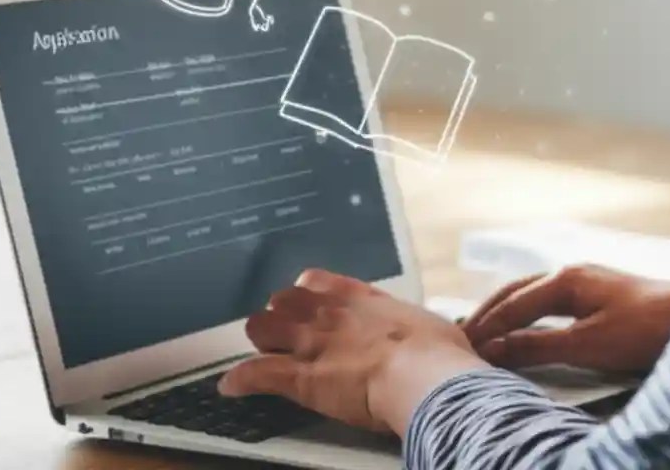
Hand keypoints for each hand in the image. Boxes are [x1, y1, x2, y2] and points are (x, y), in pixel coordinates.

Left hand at [219, 270, 487, 434]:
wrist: (424, 374)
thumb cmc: (438, 351)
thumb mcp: (430, 327)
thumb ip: (413, 330)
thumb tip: (429, 341)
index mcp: (360, 299)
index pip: (315, 282)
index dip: (306, 294)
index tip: (308, 305)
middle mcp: (328, 313)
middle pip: (282, 302)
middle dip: (280, 317)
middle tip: (288, 336)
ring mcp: (310, 343)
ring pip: (261, 328)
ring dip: (260, 341)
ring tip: (264, 356)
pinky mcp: (298, 377)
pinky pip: (255, 373)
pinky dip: (240, 380)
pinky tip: (231, 386)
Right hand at [462, 265, 669, 372]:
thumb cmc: (646, 328)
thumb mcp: (586, 343)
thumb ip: (537, 345)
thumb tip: (495, 348)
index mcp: (566, 279)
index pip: (513, 304)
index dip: (487, 327)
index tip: (465, 347)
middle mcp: (574, 274)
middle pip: (518, 291)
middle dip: (490, 312)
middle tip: (465, 334)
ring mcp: (591, 282)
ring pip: (537, 294)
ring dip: (510, 311)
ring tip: (490, 329)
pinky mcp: (605, 296)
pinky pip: (555, 302)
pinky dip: (533, 314)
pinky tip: (533, 324)